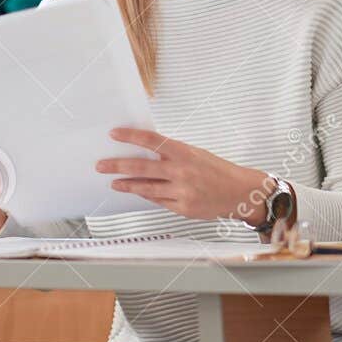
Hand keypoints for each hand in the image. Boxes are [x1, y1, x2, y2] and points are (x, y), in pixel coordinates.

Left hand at [96, 128, 271, 224]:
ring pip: (146, 188)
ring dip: (127, 184)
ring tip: (114, 183)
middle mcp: (181, 171)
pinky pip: (158, 201)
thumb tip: (145, 149)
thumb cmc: (217, 170)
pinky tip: (138, 192)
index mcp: (185, 153)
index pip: (152, 141)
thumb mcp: (195, 153)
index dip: (131, 136)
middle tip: (101, 165)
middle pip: (142, 166)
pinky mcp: (183, 207)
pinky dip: (147, 195)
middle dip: (118, 165)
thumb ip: (172, 153)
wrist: (240, 191)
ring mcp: (181, 191)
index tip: (114, 134)